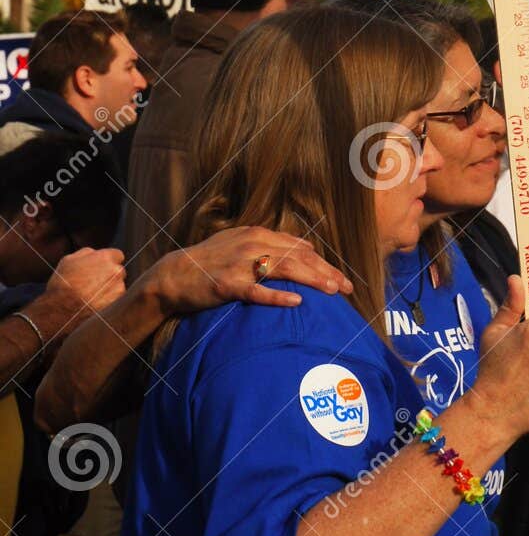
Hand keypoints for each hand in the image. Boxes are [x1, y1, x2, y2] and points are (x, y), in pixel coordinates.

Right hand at [42, 248, 125, 339]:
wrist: (62, 309)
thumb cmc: (64, 283)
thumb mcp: (70, 259)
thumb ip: (87, 253)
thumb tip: (95, 253)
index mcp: (106, 257)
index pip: (117, 255)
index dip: (108, 261)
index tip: (101, 267)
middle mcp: (116, 271)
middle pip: (118, 270)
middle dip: (110, 274)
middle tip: (95, 282)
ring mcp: (119, 287)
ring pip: (118, 285)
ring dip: (110, 287)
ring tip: (93, 294)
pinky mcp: (118, 302)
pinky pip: (116, 298)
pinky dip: (109, 299)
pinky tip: (96, 302)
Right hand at [145, 227, 352, 318]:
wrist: (174, 274)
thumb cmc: (212, 261)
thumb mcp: (242, 244)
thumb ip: (272, 245)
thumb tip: (305, 248)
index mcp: (258, 234)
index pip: (300, 249)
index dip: (324, 263)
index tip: (342, 280)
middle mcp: (253, 245)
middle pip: (298, 258)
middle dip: (326, 272)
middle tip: (347, 289)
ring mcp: (240, 264)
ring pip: (284, 270)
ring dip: (311, 279)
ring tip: (332, 291)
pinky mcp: (227, 285)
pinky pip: (256, 291)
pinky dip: (277, 296)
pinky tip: (296, 301)